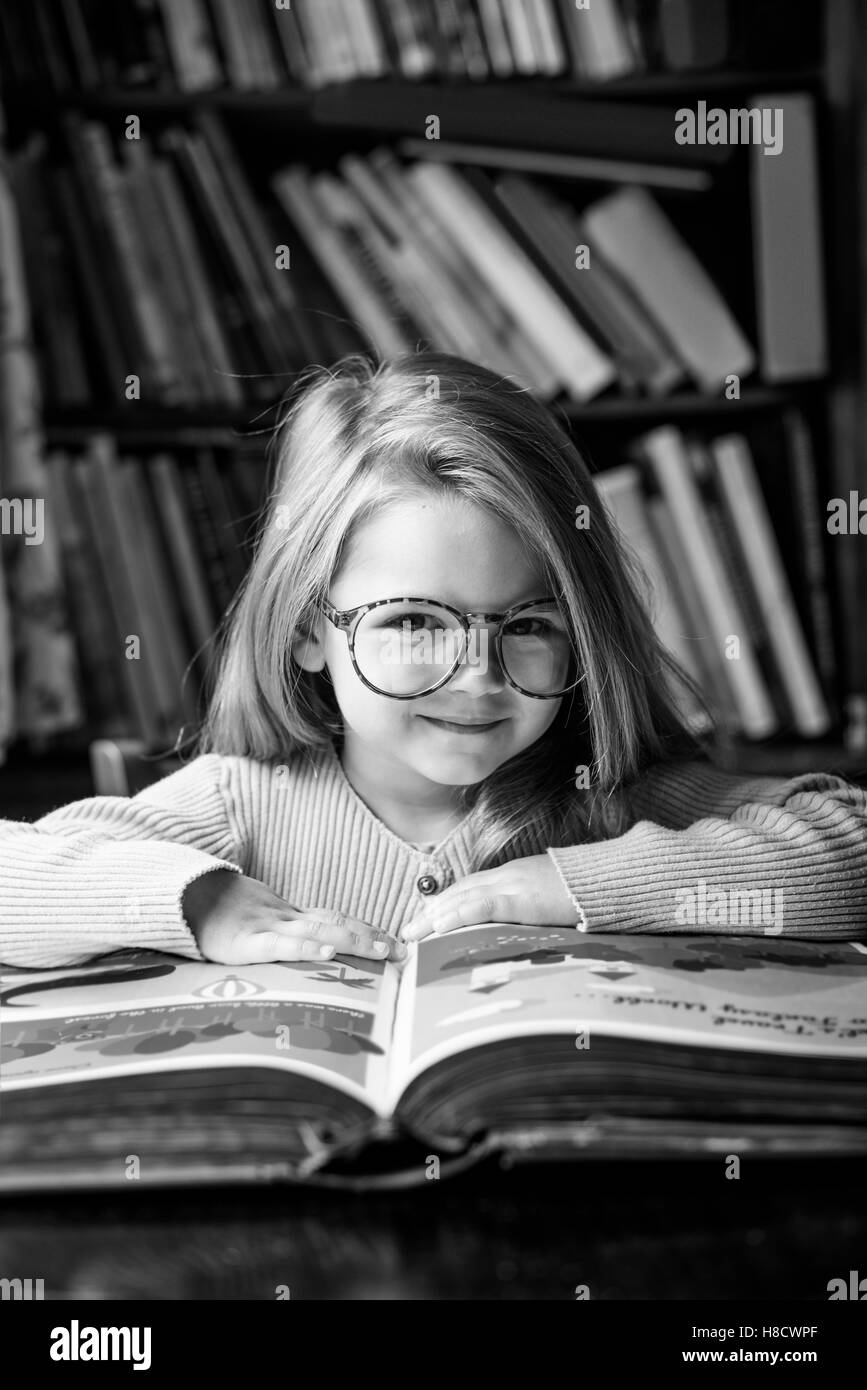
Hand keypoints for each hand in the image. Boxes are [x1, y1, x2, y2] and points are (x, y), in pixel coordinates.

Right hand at [182, 870, 406, 964]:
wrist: (178, 897)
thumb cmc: (215, 914)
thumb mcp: (253, 923)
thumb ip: (279, 936)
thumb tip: (309, 952)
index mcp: (287, 916)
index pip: (336, 920)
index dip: (366, 929)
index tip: (396, 942)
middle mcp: (284, 919)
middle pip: (336, 924)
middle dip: (371, 937)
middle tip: (403, 951)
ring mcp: (266, 928)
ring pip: (318, 932)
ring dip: (352, 941)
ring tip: (381, 951)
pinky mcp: (244, 943)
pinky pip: (279, 945)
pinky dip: (304, 948)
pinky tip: (325, 954)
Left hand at [400, 854, 578, 941]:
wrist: (608, 880)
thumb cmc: (587, 892)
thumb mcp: (553, 899)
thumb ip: (532, 909)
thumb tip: (520, 929)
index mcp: (514, 875)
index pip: (471, 887)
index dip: (446, 902)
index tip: (427, 917)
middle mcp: (508, 876)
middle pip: (460, 892)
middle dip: (432, 911)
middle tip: (409, 930)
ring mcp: (513, 885)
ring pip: (463, 898)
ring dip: (434, 917)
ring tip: (413, 933)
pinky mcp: (521, 899)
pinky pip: (482, 907)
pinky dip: (457, 915)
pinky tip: (440, 926)